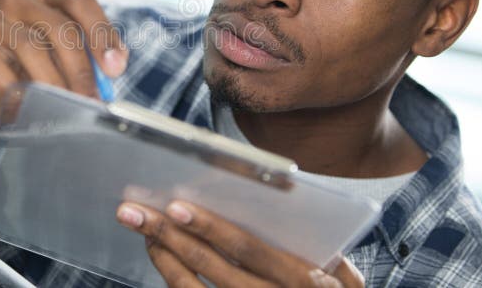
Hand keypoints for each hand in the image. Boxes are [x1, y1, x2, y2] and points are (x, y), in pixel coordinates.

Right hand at [0, 0, 127, 171]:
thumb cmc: (22, 74)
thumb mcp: (60, 62)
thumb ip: (87, 58)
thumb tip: (114, 66)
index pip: (79, 1)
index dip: (101, 33)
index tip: (114, 68)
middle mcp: (18, 2)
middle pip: (59, 27)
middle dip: (81, 68)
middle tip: (91, 99)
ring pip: (30, 48)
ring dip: (53, 83)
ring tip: (64, 108)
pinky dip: (16, 91)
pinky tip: (27, 109)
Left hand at [116, 200, 363, 287]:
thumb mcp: (346, 279)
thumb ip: (324, 246)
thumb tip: (285, 202)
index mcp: (302, 279)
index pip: (246, 249)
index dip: (210, 228)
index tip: (177, 206)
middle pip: (211, 265)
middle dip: (169, 235)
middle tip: (135, 212)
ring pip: (194, 287)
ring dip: (163, 256)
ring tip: (141, 228)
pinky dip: (173, 278)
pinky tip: (160, 255)